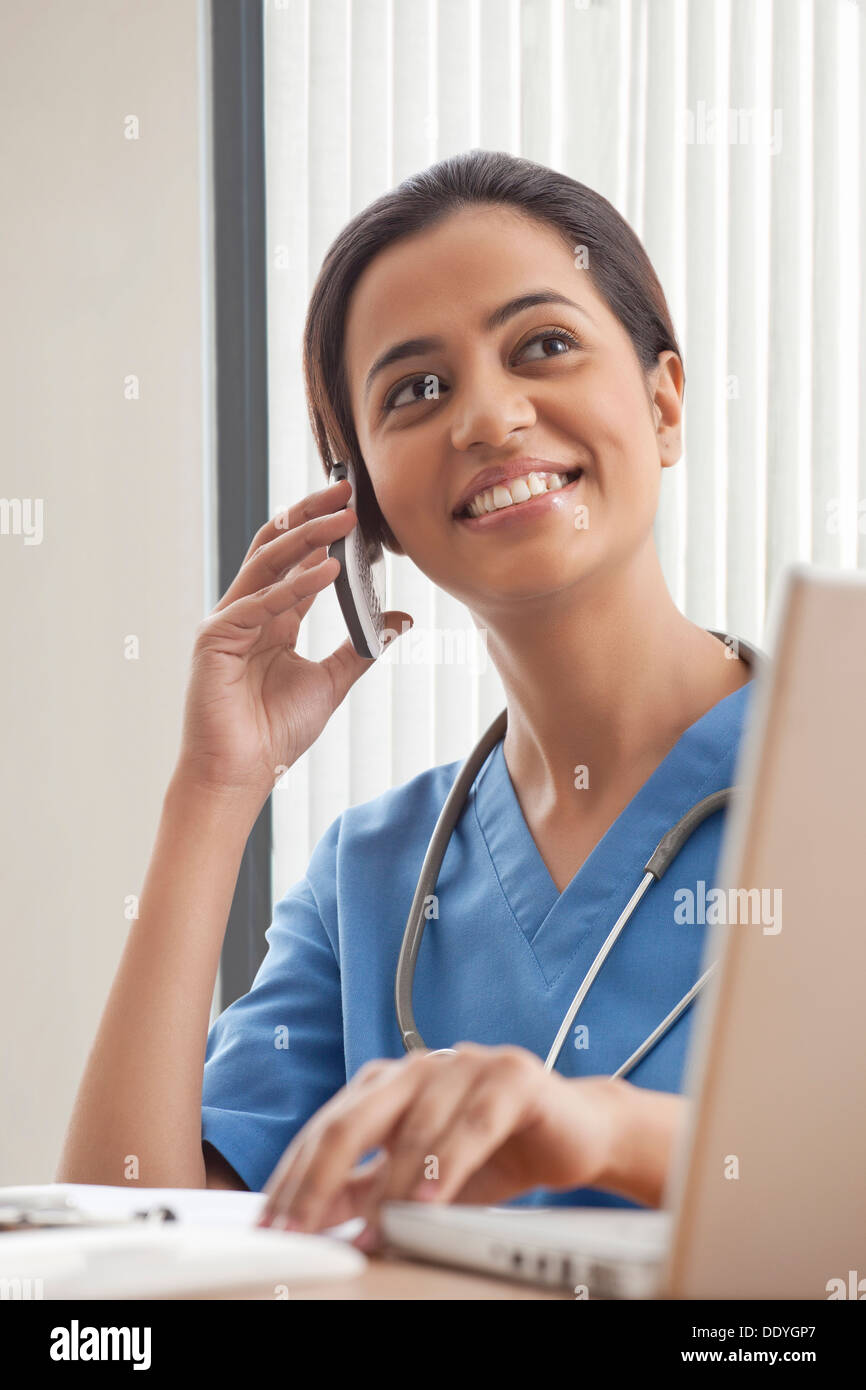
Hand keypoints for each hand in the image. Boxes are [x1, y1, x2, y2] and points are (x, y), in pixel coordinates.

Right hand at [174, 478, 411, 800]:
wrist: (241, 774)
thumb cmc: (275, 733)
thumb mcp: (331, 682)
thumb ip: (362, 648)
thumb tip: (400, 620)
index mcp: (271, 617)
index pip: (297, 560)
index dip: (326, 533)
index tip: (360, 511)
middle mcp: (247, 611)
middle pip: (278, 547)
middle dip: (313, 516)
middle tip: (349, 491)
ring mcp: (228, 621)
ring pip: (267, 563)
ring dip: (307, 537)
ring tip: (345, 518)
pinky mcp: (216, 638)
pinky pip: (260, 603)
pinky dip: (295, 585)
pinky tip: (328, 570)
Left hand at [256, 1044, 625, 1244]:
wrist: (575, 1133)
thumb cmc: (494, 1153)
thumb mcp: (418, 1179)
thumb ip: (365, 1189)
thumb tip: (309, 1217)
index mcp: (388, 1084)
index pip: (326, 1129)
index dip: (296, 1179)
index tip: (274, 1225)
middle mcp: (419, 1067)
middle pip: (353, 1118)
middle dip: (318, 1178)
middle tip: (300, 1228)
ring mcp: (465, 1064)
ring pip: (411, 1125)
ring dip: (387, 1187)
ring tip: (372, 1231)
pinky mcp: (512, 1076)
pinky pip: (471, 1124)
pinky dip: (447, 1165)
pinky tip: (431, 1202)